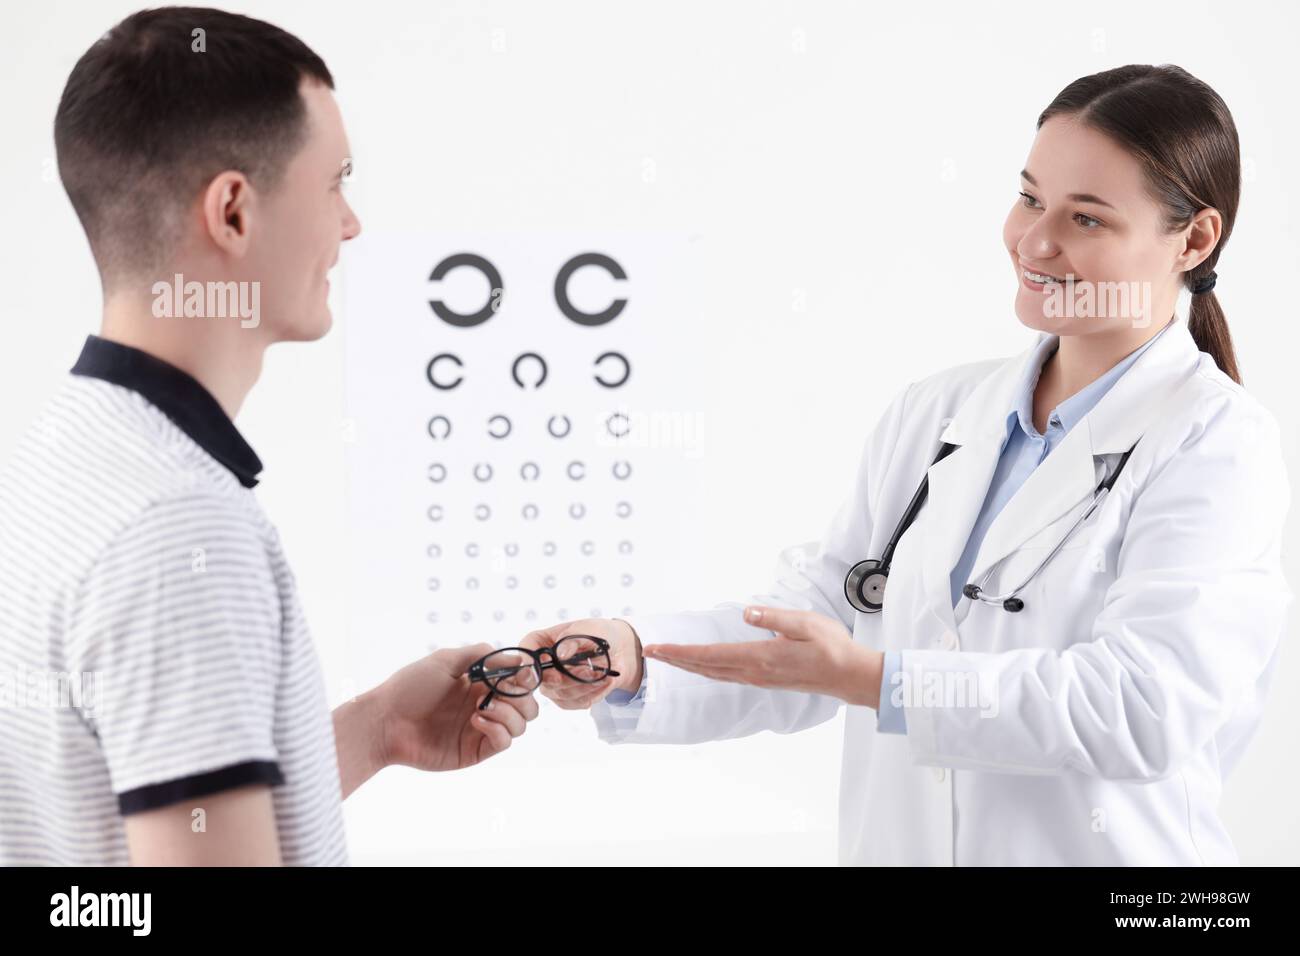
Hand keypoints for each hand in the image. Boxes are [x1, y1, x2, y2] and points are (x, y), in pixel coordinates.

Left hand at [376, 644, 539, 770]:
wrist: (385, 722)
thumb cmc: (409, 687)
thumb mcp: (445, 660)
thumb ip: (481, 655)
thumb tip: (517, 658)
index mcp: (480, 683)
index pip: (518, 681)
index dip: (525, 678)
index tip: (519, 674)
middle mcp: (485, 705)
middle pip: (527, 706)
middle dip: (522, 698)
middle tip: (502, 693)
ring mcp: (481, 729)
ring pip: (520, 725)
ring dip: (509, 713)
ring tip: (482, 708)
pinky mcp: (475, 751)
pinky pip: (504, 742)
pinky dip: (499, 729)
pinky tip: (476, 720)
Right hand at [519, 618, 641, 709]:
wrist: (619, 650)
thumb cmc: (598, 633)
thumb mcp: (586, 628)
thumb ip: (571, 639)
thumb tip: (560, 655)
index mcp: (540, 642)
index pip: (526, 651)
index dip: (529, 661)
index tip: (542, 667)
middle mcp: (543, 666)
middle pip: (544, 679)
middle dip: (568, 677)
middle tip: (588, 669)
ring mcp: (553, 685)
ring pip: (562, 693)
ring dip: (584, 685)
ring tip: (601, 673)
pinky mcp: (567, 698)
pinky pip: (576, 702)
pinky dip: (592, 693)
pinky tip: (603, 682)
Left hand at [642, 605, 884, 707]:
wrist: (849, 676)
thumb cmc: (831, 646)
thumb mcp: (804, 623)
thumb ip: (773, 618)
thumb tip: (746, 613)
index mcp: (759, 657)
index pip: (709, 656)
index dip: (680, 654)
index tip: (657, 650)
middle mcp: (754, 672)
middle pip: (705, 668)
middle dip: (676, 660)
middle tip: (650, 652)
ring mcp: (759, 679)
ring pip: (715, 674)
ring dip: (689, 666)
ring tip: (669, 658)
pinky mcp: (765, 680)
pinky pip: (727, 675)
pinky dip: (707, 669)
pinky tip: (702, 666)